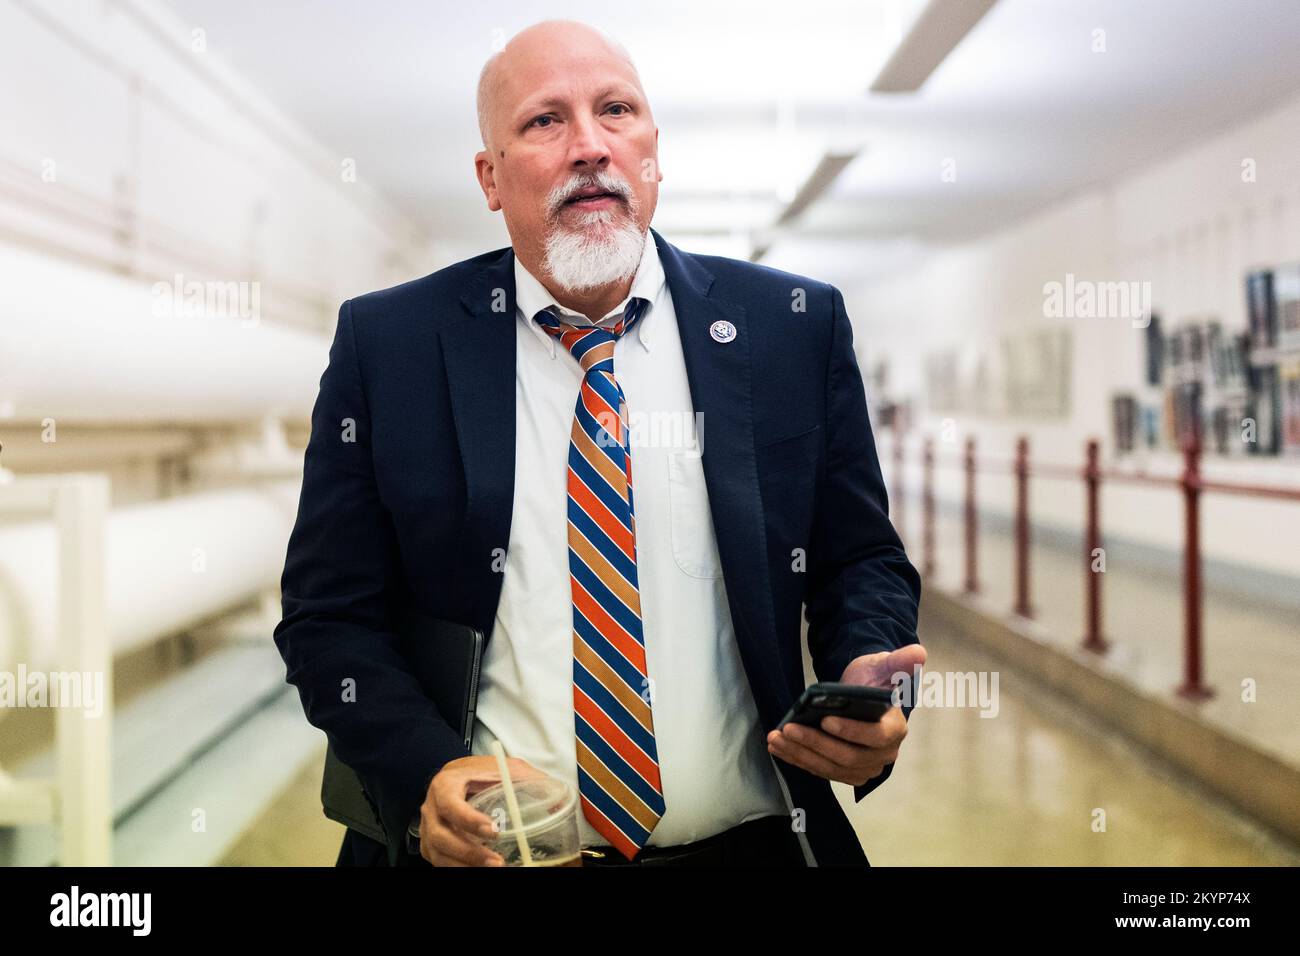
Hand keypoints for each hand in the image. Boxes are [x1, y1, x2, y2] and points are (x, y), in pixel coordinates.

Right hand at [418, 756, 549, 865]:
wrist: (461, 776)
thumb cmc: (482, 773)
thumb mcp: (507, 769)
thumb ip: (531, 779)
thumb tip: (560, 799)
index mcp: (446, 783)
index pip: (450, 803)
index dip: (468, 819)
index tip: (493, 830)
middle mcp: (431, 807)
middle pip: (441, 836)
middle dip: (469, 853)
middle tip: (496, 862)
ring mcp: (428, 828)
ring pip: (438, 854)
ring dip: (465, 865)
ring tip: (495, 867)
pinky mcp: (432, 844)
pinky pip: (440, 861)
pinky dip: (459, 868)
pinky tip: (479, 869)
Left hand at [766, 643, 926, 786]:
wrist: (859, 695)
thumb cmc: (873, 680)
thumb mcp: (883, 666)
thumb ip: (900, 662)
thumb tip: (918, 653)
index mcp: (895, 730)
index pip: (875, 737)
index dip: (851, 732)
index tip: (825, 720)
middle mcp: (883, 755)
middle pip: (848, 757)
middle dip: (816, 743)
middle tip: (789, 728)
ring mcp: (863, 767)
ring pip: (830, 768)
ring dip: (800, 754)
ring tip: (776, 738)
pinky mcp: (844, 773)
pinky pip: (819, 770)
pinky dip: (797, 760)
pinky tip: (778, 748)